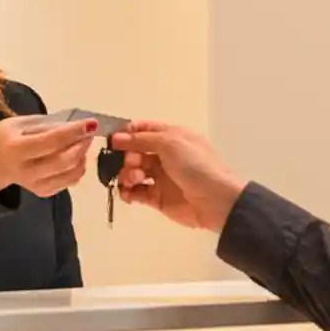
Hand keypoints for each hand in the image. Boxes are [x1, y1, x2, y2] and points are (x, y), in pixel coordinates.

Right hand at [0, 115, 96, 196]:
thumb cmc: (2, 137)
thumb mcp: (19, 123)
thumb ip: (46, 125)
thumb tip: (74, 127)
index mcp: (16, 149)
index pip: (51, 141)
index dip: (74, 132)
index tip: (91, 123)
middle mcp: (26, 171)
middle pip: (63, 161)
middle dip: (81, 145)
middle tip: (89, 132)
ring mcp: (34, 185)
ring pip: (70, 174)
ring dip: (83, 157)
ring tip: (83, 143)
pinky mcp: (42, 192)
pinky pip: (68, 182)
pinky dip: (78, 169)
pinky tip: (76, 157)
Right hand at [108, 121, 247, 231]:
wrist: (215, 200)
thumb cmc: (196, 165)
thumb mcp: (169, 143)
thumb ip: (140, 139)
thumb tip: (116, 137)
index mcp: (171, 137)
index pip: (143, 130)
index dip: (127, 133)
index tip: (113, 139)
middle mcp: (164, 156)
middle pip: (134, 151)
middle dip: (126, 155)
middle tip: (131, 162)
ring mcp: (160, 177)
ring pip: (132, 172)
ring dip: (126, 174)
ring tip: (134, 179)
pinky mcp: (157, 198)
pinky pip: (136, 193)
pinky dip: (128, 192)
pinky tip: (127, 193)